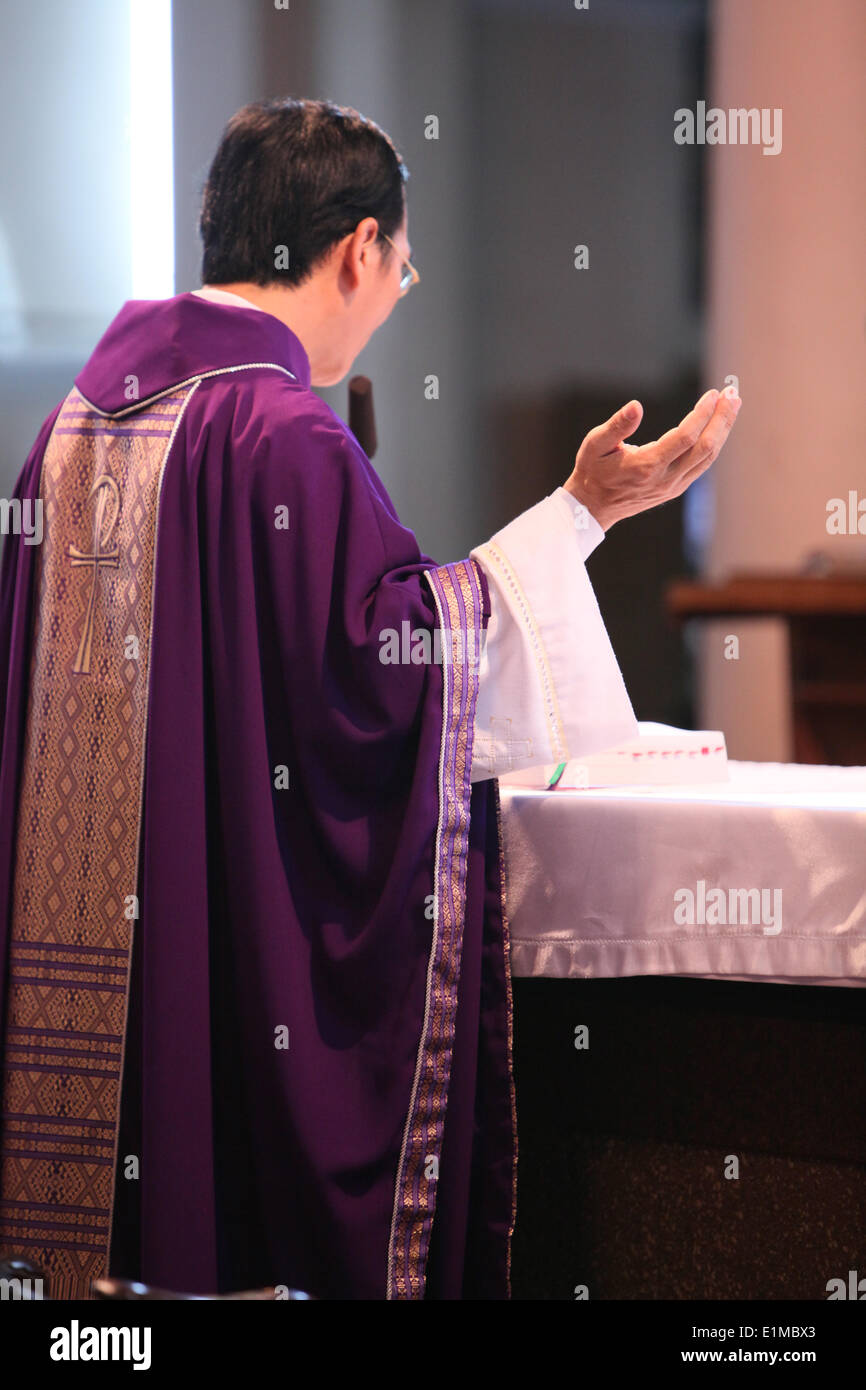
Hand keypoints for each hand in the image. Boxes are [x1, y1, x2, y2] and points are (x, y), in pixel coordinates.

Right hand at [564, 387, 740, 531]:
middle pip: (705, 447)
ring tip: (732, 404)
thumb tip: (636, 406)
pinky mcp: (676, 488)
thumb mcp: (594, 444)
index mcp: (646, 466)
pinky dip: (715, 442)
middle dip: (722, 419)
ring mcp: (673, 486)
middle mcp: (665, 479)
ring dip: (723, 429)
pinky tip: (719, 425)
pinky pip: (702, 464)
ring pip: (708, 457)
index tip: (711, 394)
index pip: (685, 438)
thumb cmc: (592, 471)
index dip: (702, 414)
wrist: (594, 507)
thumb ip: (616, 426)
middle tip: (732, 393)